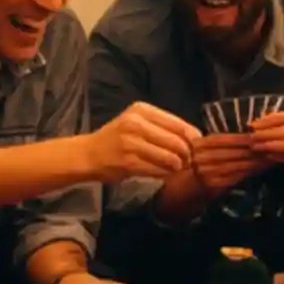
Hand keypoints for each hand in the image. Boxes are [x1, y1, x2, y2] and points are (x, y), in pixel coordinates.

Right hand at [87, 102, 201, 181]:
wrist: (88, 154)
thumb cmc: (117, 138)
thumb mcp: (137, 122)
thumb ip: (163, 127)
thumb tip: (195, 138)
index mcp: (142, 110)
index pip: (179, 125)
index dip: (192, 139)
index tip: (195, 148)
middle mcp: (136, 123)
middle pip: (177, 142)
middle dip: (187, 155)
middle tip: (187, 162)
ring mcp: (131, 143)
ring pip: (170, 157)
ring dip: (177, 166)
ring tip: (175, 168)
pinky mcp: (128, 162)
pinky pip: (157, 170)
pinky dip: (164, 173)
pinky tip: (162, 172)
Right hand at [190, 133, 271, 198]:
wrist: (195, 185)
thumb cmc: (210, 162)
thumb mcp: (213, 148)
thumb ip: (228, 142)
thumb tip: (256, 132)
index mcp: (201, 144)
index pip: (226, 138)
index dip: (245, 138)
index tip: (262, 136)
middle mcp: (200, 157)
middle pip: (233, 152)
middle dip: (254, 150)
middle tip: (271, 148)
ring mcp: (205, 172)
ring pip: (237, 165)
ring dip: (256, 162)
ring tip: (269, 159)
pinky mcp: (213, 185)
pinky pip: (236, 177)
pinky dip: (250, 173)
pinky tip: (260, 169)